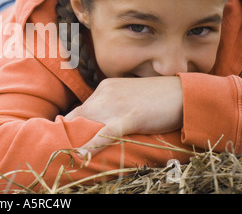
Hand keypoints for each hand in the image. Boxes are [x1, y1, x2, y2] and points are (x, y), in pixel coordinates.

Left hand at [65, 76, 183, 155]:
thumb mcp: (129, 98)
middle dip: (68, 133)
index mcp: (105, 87)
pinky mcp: (130, 117)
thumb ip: (113, 106)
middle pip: (78, 115)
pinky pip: (105, 132)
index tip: (63, 137)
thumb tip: (101, 123)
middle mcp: (105, 92)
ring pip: (87, 123)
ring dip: (75, 140)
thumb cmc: (158, 98)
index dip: (69, 125)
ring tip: (63, 155)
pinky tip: (81, 155)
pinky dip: (92, 144)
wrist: (184, 93)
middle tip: (57, 150)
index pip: (80, 108)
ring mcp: (116, 104)